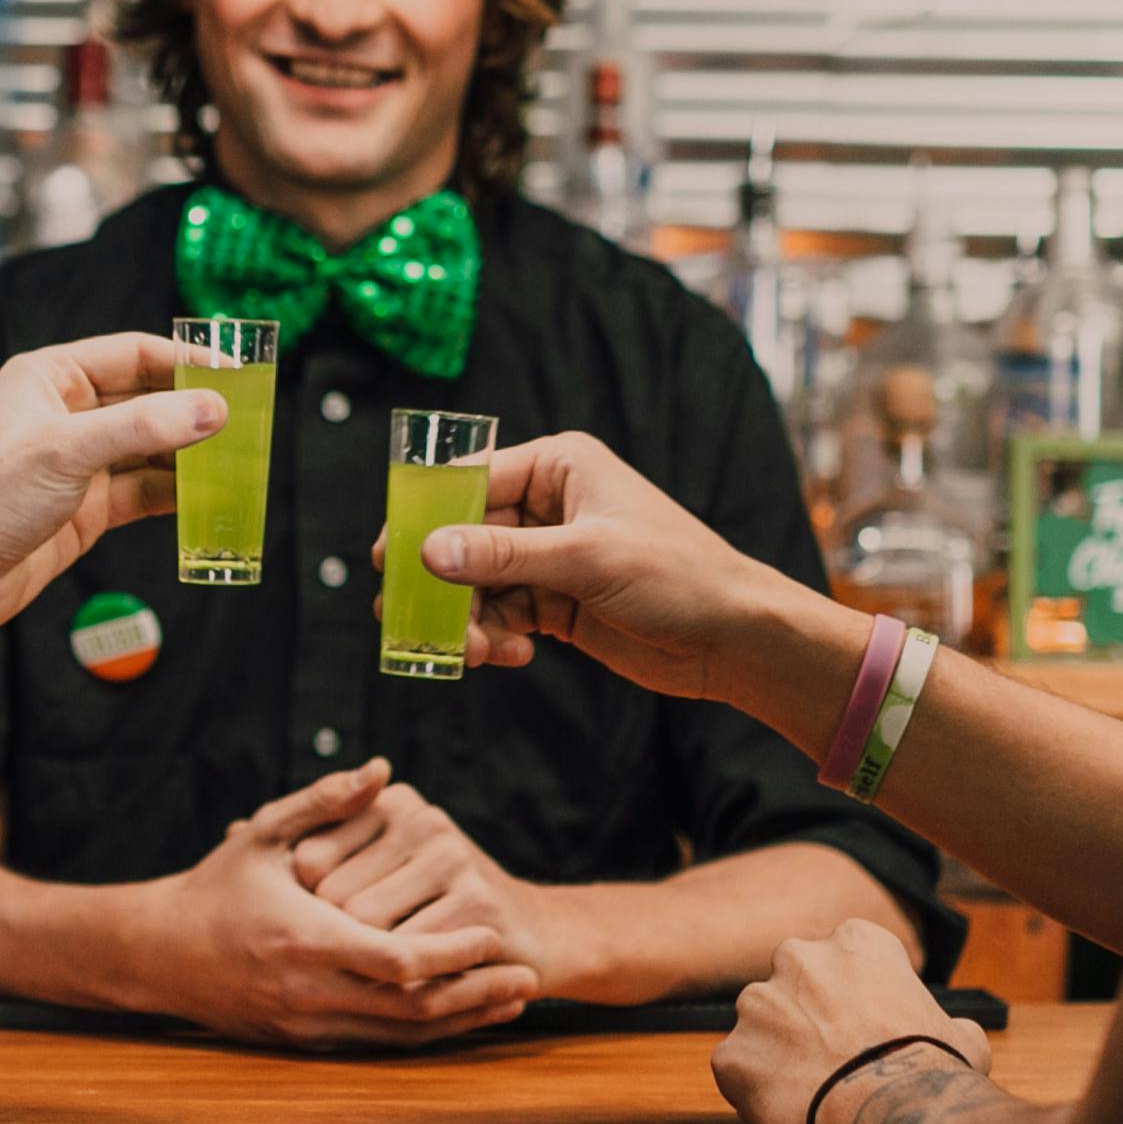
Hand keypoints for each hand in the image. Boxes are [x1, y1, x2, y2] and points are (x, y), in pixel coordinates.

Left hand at [0, 332, 220, 641]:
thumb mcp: (66, 451)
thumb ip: (143, 428)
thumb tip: (211, 410)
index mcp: (50, 378)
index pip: (133, 355)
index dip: (186, 361)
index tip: (235, 372)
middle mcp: (65, 416)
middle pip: (147, 401)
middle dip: (193, 411)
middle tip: (247, 420)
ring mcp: (76, 466)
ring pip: (148, 451)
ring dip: (189, 456)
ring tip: (238, 461)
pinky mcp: (82, 511)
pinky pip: (141, 493)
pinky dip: (174, 494)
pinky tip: (206, 498)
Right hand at [135, 761, 537, 1049]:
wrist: (159, 954)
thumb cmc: (215, 886)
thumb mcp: (264, 833)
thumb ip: (326, 802)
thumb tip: (383, 768)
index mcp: (303, 940)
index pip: (394, 961)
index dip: (451, 954)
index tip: (493, 933)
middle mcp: (309, 993)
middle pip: (411, 1010)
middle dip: (475, 996)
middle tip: (529, 978)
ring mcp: (308, 1025)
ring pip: (400, 1037)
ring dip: (460, 1022)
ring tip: (512, 1002)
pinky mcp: (307, 1041)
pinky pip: (378, 1045)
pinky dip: (424, 1034)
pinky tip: (462, 1017)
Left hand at [287, 779, 590, 992]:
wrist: (532, 933)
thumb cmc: (433, 902)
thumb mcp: (373, 860)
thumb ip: (305, 837)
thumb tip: (230, 831)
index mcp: (389, 803)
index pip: (308, 856)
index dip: (300, 905)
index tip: (309, 927)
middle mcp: (422, 819)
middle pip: (333, 896)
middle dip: (329, 938)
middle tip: (331, 961)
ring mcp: (453, 857)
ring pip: (365, 928)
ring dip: (362, 964)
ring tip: (360, 975)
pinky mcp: (477, 903)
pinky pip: (407, 955)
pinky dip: (396, 980)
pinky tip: (397, 989)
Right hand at [407, 431, 795, 700]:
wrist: (732, 637)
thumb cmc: (676, 576)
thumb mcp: (587, 559)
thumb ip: (505, 556)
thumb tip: (429, 551)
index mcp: (559, 467)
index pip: (472, 480)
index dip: (426, 516)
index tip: (390, 555)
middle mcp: (549, 505)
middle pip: (465, 536)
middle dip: (442, 580)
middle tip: (409, 618)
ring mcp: (550, 556)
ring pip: (478, 583)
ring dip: (467, 619)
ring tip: (476, 652)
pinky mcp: (555, 602)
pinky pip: (500, 615)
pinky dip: (494, 638)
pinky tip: (509, 656)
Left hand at [712, 918, 991, 1123]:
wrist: (891, 1111)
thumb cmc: (932, 1070)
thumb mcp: (962, 1037)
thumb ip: (951, 1025)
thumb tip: (960, 1036)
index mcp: (855, 942)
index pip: (845, 957)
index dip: (855, 996)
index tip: (866, 1028)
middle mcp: (797, 958)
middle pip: (794, 984)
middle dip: (807, 1017)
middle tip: (832, 1059)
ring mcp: (757, 1004)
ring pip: (761, 1026)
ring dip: (778, 1052)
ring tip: (811, 1092)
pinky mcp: (731, 1054)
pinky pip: (738, 1070)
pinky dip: (756, 1090)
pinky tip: (787, 1112)